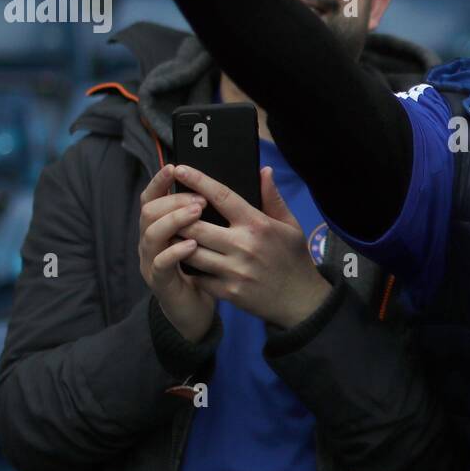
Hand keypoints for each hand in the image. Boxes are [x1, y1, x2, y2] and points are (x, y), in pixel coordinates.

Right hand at [138, 165, 216, 342]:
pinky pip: (160, 263)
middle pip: (149, 210)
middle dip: (174, 200)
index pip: (153, 197)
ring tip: (197, 213)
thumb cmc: (207, 270)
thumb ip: (221, 211)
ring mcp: (152, 261)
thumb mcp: (217, 238)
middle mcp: (151, 241)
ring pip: (151, 233)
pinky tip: (192, 245)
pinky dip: (175, 251)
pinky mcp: (160, 282)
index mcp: (161, 226)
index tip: (175, 168)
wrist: (198, 310)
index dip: (160, 181)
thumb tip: (242, 178)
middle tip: (200, 198)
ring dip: (174, 220)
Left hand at [172, 164, 333, 327]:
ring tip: (170, 233)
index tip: (180, 169)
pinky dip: (188, 267)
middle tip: (168, 208)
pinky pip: (197, 276)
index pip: (222, 196)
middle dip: (177, 215)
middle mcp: (243, 245)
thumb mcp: (290, 225)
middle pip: (195, 225)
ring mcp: (234, 270)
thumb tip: (263, 171)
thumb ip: (272, 198)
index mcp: (258, 224)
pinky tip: (184, 260)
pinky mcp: (228, 291)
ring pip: (190, 251)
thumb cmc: (294, 259)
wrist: (301, 301)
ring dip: (177, 242)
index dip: (198, 180)